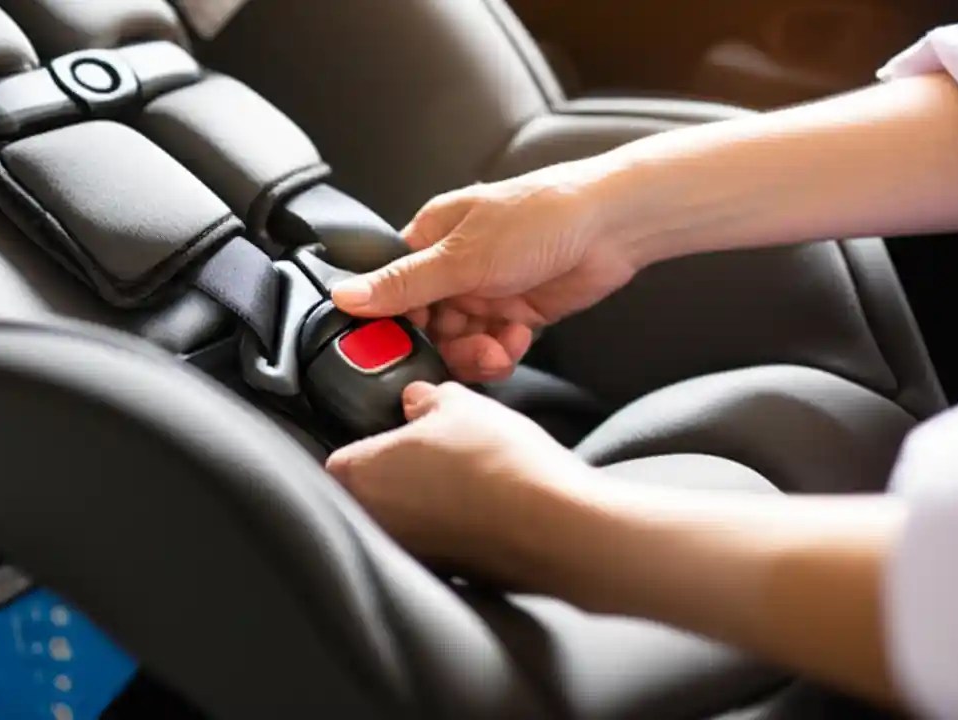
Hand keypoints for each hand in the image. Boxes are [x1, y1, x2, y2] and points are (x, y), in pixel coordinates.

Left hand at [325, 381, 593, 584]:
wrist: (555, 526)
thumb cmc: (499, 461)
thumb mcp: (460, 404)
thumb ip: (426, 398)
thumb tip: (414, 400)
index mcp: (359, 476)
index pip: (341, 456)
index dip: (370, 441)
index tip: (397, 431)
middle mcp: (370, 521)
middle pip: (368, 491)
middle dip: (395, 474)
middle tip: (435, 453)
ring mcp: (403, 553)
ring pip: (402, 518)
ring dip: (423, 502)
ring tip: (464, 481)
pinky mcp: (438, 574)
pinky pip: (433, 542)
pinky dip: (450, 527)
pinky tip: (481, 509)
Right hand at [330, 159, 641, 381]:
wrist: (612, 226)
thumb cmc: (539, 217)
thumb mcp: (462, 256)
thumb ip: (403, 283)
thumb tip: (344, 295)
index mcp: (431, 239)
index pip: (393, 292)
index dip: (397, 325)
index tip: (403, 349)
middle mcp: (456, 266)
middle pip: (427, 326)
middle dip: (445, 346)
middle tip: (464, 351)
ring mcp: (487, 290)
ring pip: (460, 341)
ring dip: (476, 353)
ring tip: (498, 348)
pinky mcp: (517, 312)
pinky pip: (493, 346)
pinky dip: (503, 351)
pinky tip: (517, 339)